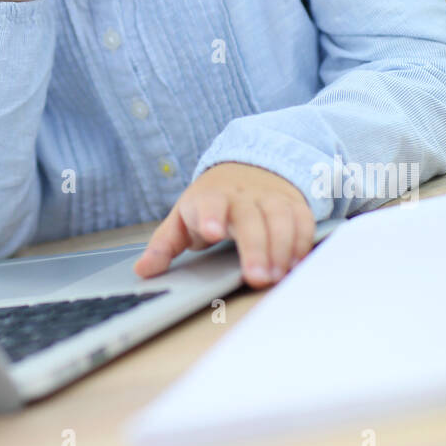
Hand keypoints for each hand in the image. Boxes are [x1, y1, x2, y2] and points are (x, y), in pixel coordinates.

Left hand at [133, 162, 315, 287]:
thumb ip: (164, 245)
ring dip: (282, 249)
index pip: (210, 203)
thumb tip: (143, 270)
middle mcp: (242, 196)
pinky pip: (302, 221)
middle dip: (255, 248)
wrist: (247, 167)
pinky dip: (302, 242)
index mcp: (210, 198)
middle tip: (257, 277)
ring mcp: (270, 198)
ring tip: (277, 277)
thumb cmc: (210, 202)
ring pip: (280, 219)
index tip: (212, 230)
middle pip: (250, 219)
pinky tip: (297, 265)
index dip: (211, 215)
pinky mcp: (293, 204)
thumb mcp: (182, 218)